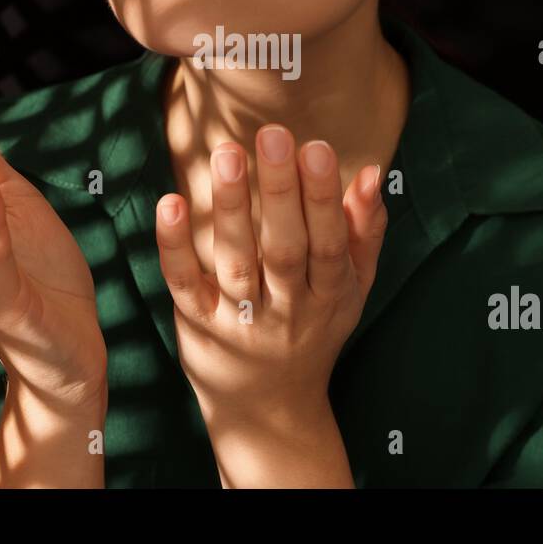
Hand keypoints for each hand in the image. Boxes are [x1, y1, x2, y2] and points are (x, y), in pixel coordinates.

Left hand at [154, 124, 386, 427]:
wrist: (269, 410)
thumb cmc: (314, 329)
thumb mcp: (352, 287)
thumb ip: (364, 230)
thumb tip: (372, 173)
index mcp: (329, 295)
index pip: (329, 244)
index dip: (324, 198)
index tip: (316, 148)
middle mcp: (287, 310)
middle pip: (284, 250)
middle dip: (281, 192)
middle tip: (273, 134)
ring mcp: (239, 321)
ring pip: (237, 262)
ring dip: (232, 208)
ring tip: (227, 154)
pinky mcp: (197, 325)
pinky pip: (185, 283)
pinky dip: (175, 245)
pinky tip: (170, 203)